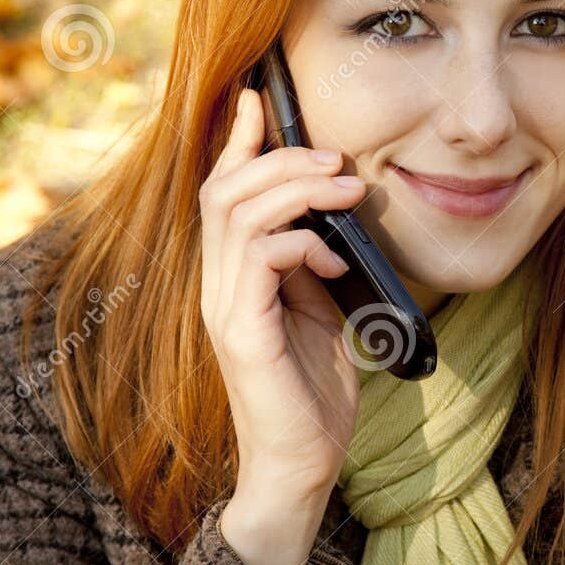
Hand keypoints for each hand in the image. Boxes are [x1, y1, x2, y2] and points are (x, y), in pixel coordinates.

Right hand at [199, 87, 366, 510]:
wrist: (302, 466)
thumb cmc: (313, 393)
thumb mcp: (321, 311)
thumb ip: (315, 264)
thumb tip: (335, 216)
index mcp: (233, 277)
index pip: (221, 192)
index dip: (238, 141)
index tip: (262, 99)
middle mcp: (217, 285)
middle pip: (224, 189)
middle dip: (281, 158)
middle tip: (337, 159)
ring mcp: (224, 308)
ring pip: (238, 214)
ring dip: (298, 190)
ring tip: (348, 190)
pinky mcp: (242, 333)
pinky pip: (260, 259)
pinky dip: (303, 242)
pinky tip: (336, 257)